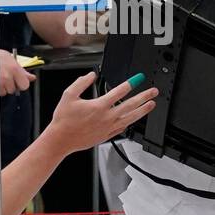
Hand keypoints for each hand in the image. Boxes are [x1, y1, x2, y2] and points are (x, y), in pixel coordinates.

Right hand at [0, 36, 34, 98]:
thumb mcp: (9, 58)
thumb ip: (21, 70)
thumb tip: (32, 78)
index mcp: (14, 69)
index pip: (25, 85)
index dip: (19, 83)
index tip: (14, 80)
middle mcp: (7, 77)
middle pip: (13, 90)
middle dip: (8, 85)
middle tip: (0, 75)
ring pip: (4, 93)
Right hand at [41, 71, 157, 155]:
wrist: (61, 139)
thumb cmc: (64, 119)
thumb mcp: (69, 95)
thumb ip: (81, 82)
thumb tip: (91, 75)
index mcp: (98, 106)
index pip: (119, 92)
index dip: (130, 84)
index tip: (138, 79)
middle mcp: (106, 117)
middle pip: (130, 105)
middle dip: (143, 97)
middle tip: (153, 91)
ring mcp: (108, 128)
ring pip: (130, 118)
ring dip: (142, 110)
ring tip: (151, 105)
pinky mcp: (107, 136)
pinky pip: (123, 129)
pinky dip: (130, 123)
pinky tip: (134, 120)